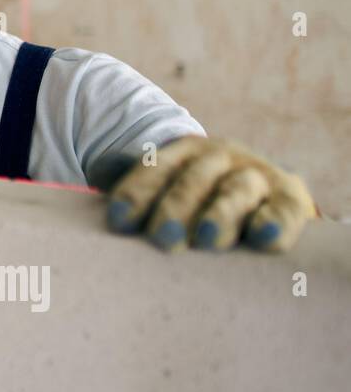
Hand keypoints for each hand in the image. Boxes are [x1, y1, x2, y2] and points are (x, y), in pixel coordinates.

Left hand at [103, 135, 318, 252]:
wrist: (256, 193)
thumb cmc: (191, 207)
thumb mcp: (164, 198)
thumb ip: (139, 208)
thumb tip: (101, 230)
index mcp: (179, 153)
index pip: (152, 169)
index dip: (135, 194)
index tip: (118, 221)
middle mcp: (218, 157)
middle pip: (191, 180)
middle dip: (175, 208)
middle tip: (163, 237)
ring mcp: (255, 174)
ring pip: (235, 191)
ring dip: (220, 213)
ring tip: (208, 238)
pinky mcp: (290, 196)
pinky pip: (284, 208)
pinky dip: (275, 222)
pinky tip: (264, 236)